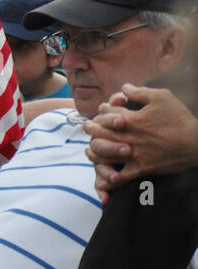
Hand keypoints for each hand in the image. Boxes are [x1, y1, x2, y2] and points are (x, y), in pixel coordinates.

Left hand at [84, 85, 197, 200]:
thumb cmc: (180, 118)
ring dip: (93, 151)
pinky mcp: (141, 168)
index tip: (103, 109)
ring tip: (90, 150)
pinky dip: (109, 180)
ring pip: (102, 154)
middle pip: (98, 132)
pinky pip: (120, 177)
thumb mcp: (162, 97)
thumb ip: (139, 91)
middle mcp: (127, 137)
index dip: (102, 109)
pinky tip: (103, 180)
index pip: (105, 112)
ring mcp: (132, 154)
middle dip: (90, 128)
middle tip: (88, 126)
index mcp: (129, 119)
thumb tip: (124, 87)